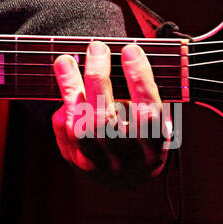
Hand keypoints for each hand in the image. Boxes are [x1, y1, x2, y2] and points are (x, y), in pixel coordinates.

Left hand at [50, 41, 167, 186]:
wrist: (128, 176)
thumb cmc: (144, 134)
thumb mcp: (158, 119)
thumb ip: (146, 93)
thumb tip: (127, 54)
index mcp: (154, 148)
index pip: (147, 113)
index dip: (139, 80)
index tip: (131, 50)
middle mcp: (126, 159)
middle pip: (105, 120)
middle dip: (97, 78)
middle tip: (96, 47)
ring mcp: (99, 163)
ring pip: (79, 126)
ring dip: (70, 88)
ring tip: (66, 60)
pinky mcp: (78, 161)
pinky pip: (65, 131)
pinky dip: (64, 105)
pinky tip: (66, 84)